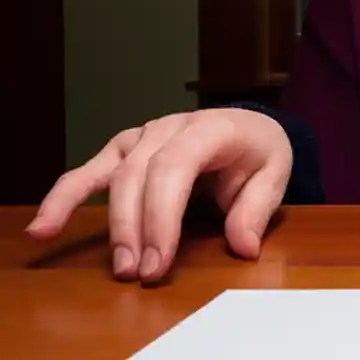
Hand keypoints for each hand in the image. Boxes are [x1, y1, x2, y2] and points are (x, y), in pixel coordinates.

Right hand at [25, 109, 291, 282]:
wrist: (250, 128)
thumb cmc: (258, 153)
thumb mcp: (274, 175)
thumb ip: (256, 209)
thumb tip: (243, 247)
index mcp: (212, 127)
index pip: (175, 167)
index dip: (162, 215)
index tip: (159, 261)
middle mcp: (171, 127)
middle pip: (140, 176)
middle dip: (136, 229)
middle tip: (141, 274)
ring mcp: (144, 136)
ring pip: (114, 176)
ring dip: (110, 225)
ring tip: (115, 266)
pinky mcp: (125, 149)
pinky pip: (89, 173)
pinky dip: (63, 198)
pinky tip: (43, 227)